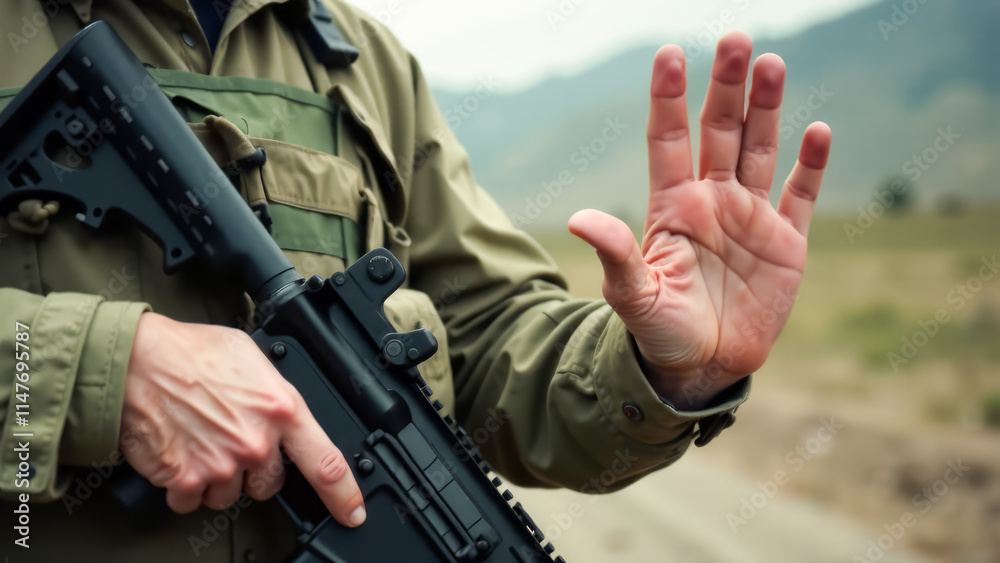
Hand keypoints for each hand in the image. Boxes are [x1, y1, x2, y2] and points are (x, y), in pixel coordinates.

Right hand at [120, 312, 365, 525]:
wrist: (137, 360)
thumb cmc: (192, 353)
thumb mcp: (254, 361)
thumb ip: (276, 395)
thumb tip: (283, 414)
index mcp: (281, 410)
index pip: (326, 463)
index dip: (344, 496)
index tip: (351, 513)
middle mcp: (256, 442)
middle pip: (269, 484)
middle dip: (253, 469)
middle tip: (231, 439)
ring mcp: (221, 464)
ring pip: (229, 496)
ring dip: (217, 478)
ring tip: (200, 439)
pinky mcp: (186, 479)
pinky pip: (192, 501)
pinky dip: (184, 485)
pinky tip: (179, 453)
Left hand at [568, 32, 831, 408]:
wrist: (702, 367)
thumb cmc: (659, 332)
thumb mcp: (634, 294)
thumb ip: (616, 254)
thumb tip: (579, 218)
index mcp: (673, 206)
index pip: (670, 138)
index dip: (670, 97)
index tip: (669, 53)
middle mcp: (712, 201)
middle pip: (720, 131)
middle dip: (727, 87)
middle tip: (736, 39)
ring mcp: (750, 218)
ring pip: (759, 150)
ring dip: (766, 109)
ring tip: (771, 64)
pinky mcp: (786, 243)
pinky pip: (799, 195)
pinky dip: (810, 165)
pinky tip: (817, 130)